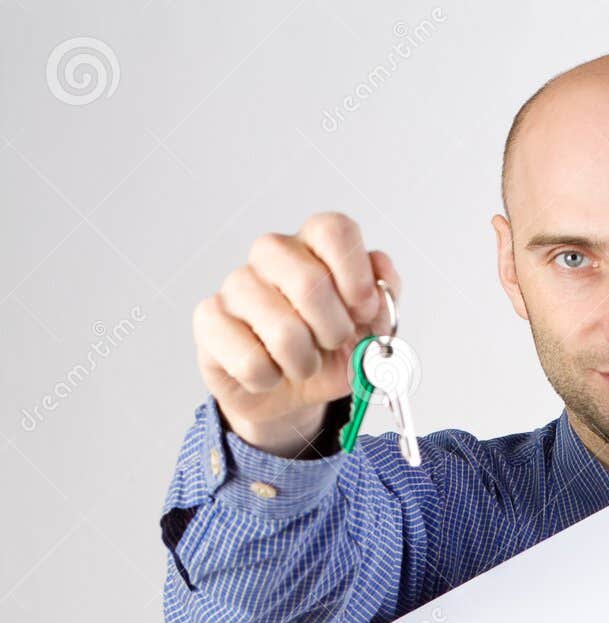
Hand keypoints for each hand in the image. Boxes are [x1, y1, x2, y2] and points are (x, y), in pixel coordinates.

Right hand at [192, 212, 400, 453]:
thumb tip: (381, 274)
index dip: (356, 276)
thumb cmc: (329, 352)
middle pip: (310, 283)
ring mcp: (236, 285)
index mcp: (313, 245)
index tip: (364, 310)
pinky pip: (251, 362)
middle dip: (334, 331)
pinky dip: (270, 381)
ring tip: (302, 364)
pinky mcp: (209, 320)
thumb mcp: (370, 332)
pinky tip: (268, 373)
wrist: (290, 392)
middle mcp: (271, 254)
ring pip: (282, 331)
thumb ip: (384, 301)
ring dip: (304, 363)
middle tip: (332, 344)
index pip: (333, 229)